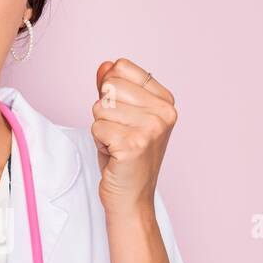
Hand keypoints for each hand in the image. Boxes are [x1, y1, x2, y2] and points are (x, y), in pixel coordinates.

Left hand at [90, 58, 177, 214]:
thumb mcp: (122, 117)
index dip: (110, 90)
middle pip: (109, 86)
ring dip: (101, 128)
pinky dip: (99, 143)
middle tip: (118, 134)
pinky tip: (114, 155)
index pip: (121, 67)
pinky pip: (97, 127)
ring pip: (100, 108)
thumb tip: (105, 65)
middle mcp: (163, 113)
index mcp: (165, 101)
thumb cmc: (126, 158)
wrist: (132, 198)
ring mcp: (150, 129)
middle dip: (104, 111)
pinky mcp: (133, 145)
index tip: (123, 115)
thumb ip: (113, 89)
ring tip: (117, 145)